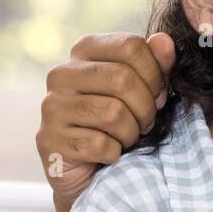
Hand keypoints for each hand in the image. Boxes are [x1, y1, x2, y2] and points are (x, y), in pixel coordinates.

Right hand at [37, 31, 175, 211]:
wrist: (92, 171)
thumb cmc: (121, 122)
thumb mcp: (143, 89)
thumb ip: (155, 63)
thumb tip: (164, 40)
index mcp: (84, 51)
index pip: (129, 45)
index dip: (155, 72)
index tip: (157, 93)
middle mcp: (61, 74)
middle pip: (122, 79)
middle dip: (146, 107)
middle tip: (145, 122)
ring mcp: (51, 106)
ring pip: (113, 113)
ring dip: (131, 132)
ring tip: (126, 137)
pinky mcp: (48, 139)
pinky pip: (100, 144)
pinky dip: (114, 153)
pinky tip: (107, 153)